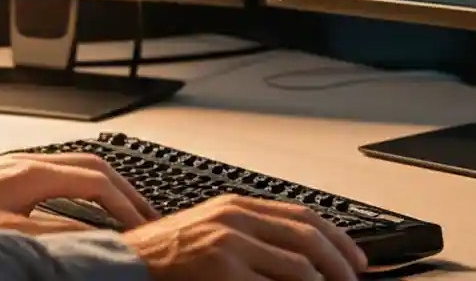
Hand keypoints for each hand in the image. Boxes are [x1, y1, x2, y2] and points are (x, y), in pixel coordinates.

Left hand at [0, 153, 158, 234]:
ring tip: (131, 209)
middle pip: (98, 166)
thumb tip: (92, 235)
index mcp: (34, 173)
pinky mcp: (20, 170)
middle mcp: (35, 161)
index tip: (142, 226)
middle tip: (150, 214)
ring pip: (85, 165)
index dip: (124, 204)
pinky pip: (69, 170)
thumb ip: (51, 232)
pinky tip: (96, 202)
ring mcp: (28, 163)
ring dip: (112, 185)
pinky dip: (92, 185)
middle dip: (128, 190)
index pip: (96, 182)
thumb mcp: (4, 231)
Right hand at [122, 195, 367, 280]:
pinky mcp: (221, 268)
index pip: (303, 216)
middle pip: (309, 236)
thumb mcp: (210, 235)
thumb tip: (295, 257)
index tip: (354, 259)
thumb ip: (250, 237)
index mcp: (236, 207)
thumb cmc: (161, 259)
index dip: (337, 238)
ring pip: (298, 265)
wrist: (121, 268)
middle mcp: (236, 219)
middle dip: (340, 263)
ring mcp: (229, 244)